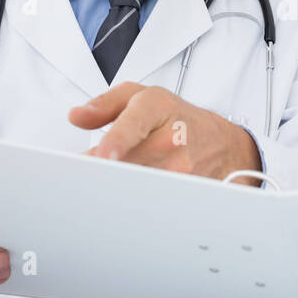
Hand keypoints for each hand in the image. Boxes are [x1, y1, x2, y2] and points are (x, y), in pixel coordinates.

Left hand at [68, 82, 261, 185]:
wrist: (221, 145)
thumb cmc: (177, 118)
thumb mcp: (141, 97)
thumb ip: (104, 104)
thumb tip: (76, 116)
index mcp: (157, 107)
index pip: (134, 124)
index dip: (118, 141)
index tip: (103, 154)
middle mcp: (171, 138)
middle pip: (124, 162)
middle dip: (100, 170)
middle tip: (87, 172)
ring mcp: (180, 169)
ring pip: (134, 184)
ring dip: (114, 186)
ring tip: (113, 177)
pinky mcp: (184, 193)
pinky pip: (149, 201)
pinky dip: (133, 200)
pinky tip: (132, 192)